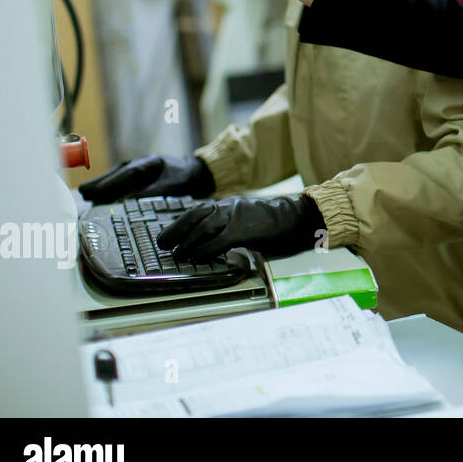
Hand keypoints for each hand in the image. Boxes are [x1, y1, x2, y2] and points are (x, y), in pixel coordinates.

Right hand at [78, 155, 214, 204]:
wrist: (192, 172)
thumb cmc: (183, 178)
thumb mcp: (171, 185)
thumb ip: (152, 193)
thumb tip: (128, 202)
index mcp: (148, 163)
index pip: (126, 174)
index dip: (110, 184)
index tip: (95, 194)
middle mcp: (137, 163)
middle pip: (114, 174)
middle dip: (98, 184)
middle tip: (82, 195)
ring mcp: (134, 168)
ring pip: (112, 177)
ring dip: (101, 186)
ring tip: (85, 198)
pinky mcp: (133, 175)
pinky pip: (116, 181)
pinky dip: (107, 189)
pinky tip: (98, 199)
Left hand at [156, 194, 325, 261]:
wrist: (299, 218)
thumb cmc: (276, 223)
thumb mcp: (248, 219)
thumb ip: (229, 227)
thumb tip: (212, 242)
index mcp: (230, 204)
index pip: (198, 210)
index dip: (180, 222)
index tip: (168, 234)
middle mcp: (230, 206)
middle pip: (195, 215)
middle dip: (176, 230)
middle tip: (163, 244)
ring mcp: (237, 217)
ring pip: (203, 227)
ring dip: (187, 242)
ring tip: (177, 254)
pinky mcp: (245, 230)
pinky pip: (219, 240)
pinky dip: (205, 250)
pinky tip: (198, 258)